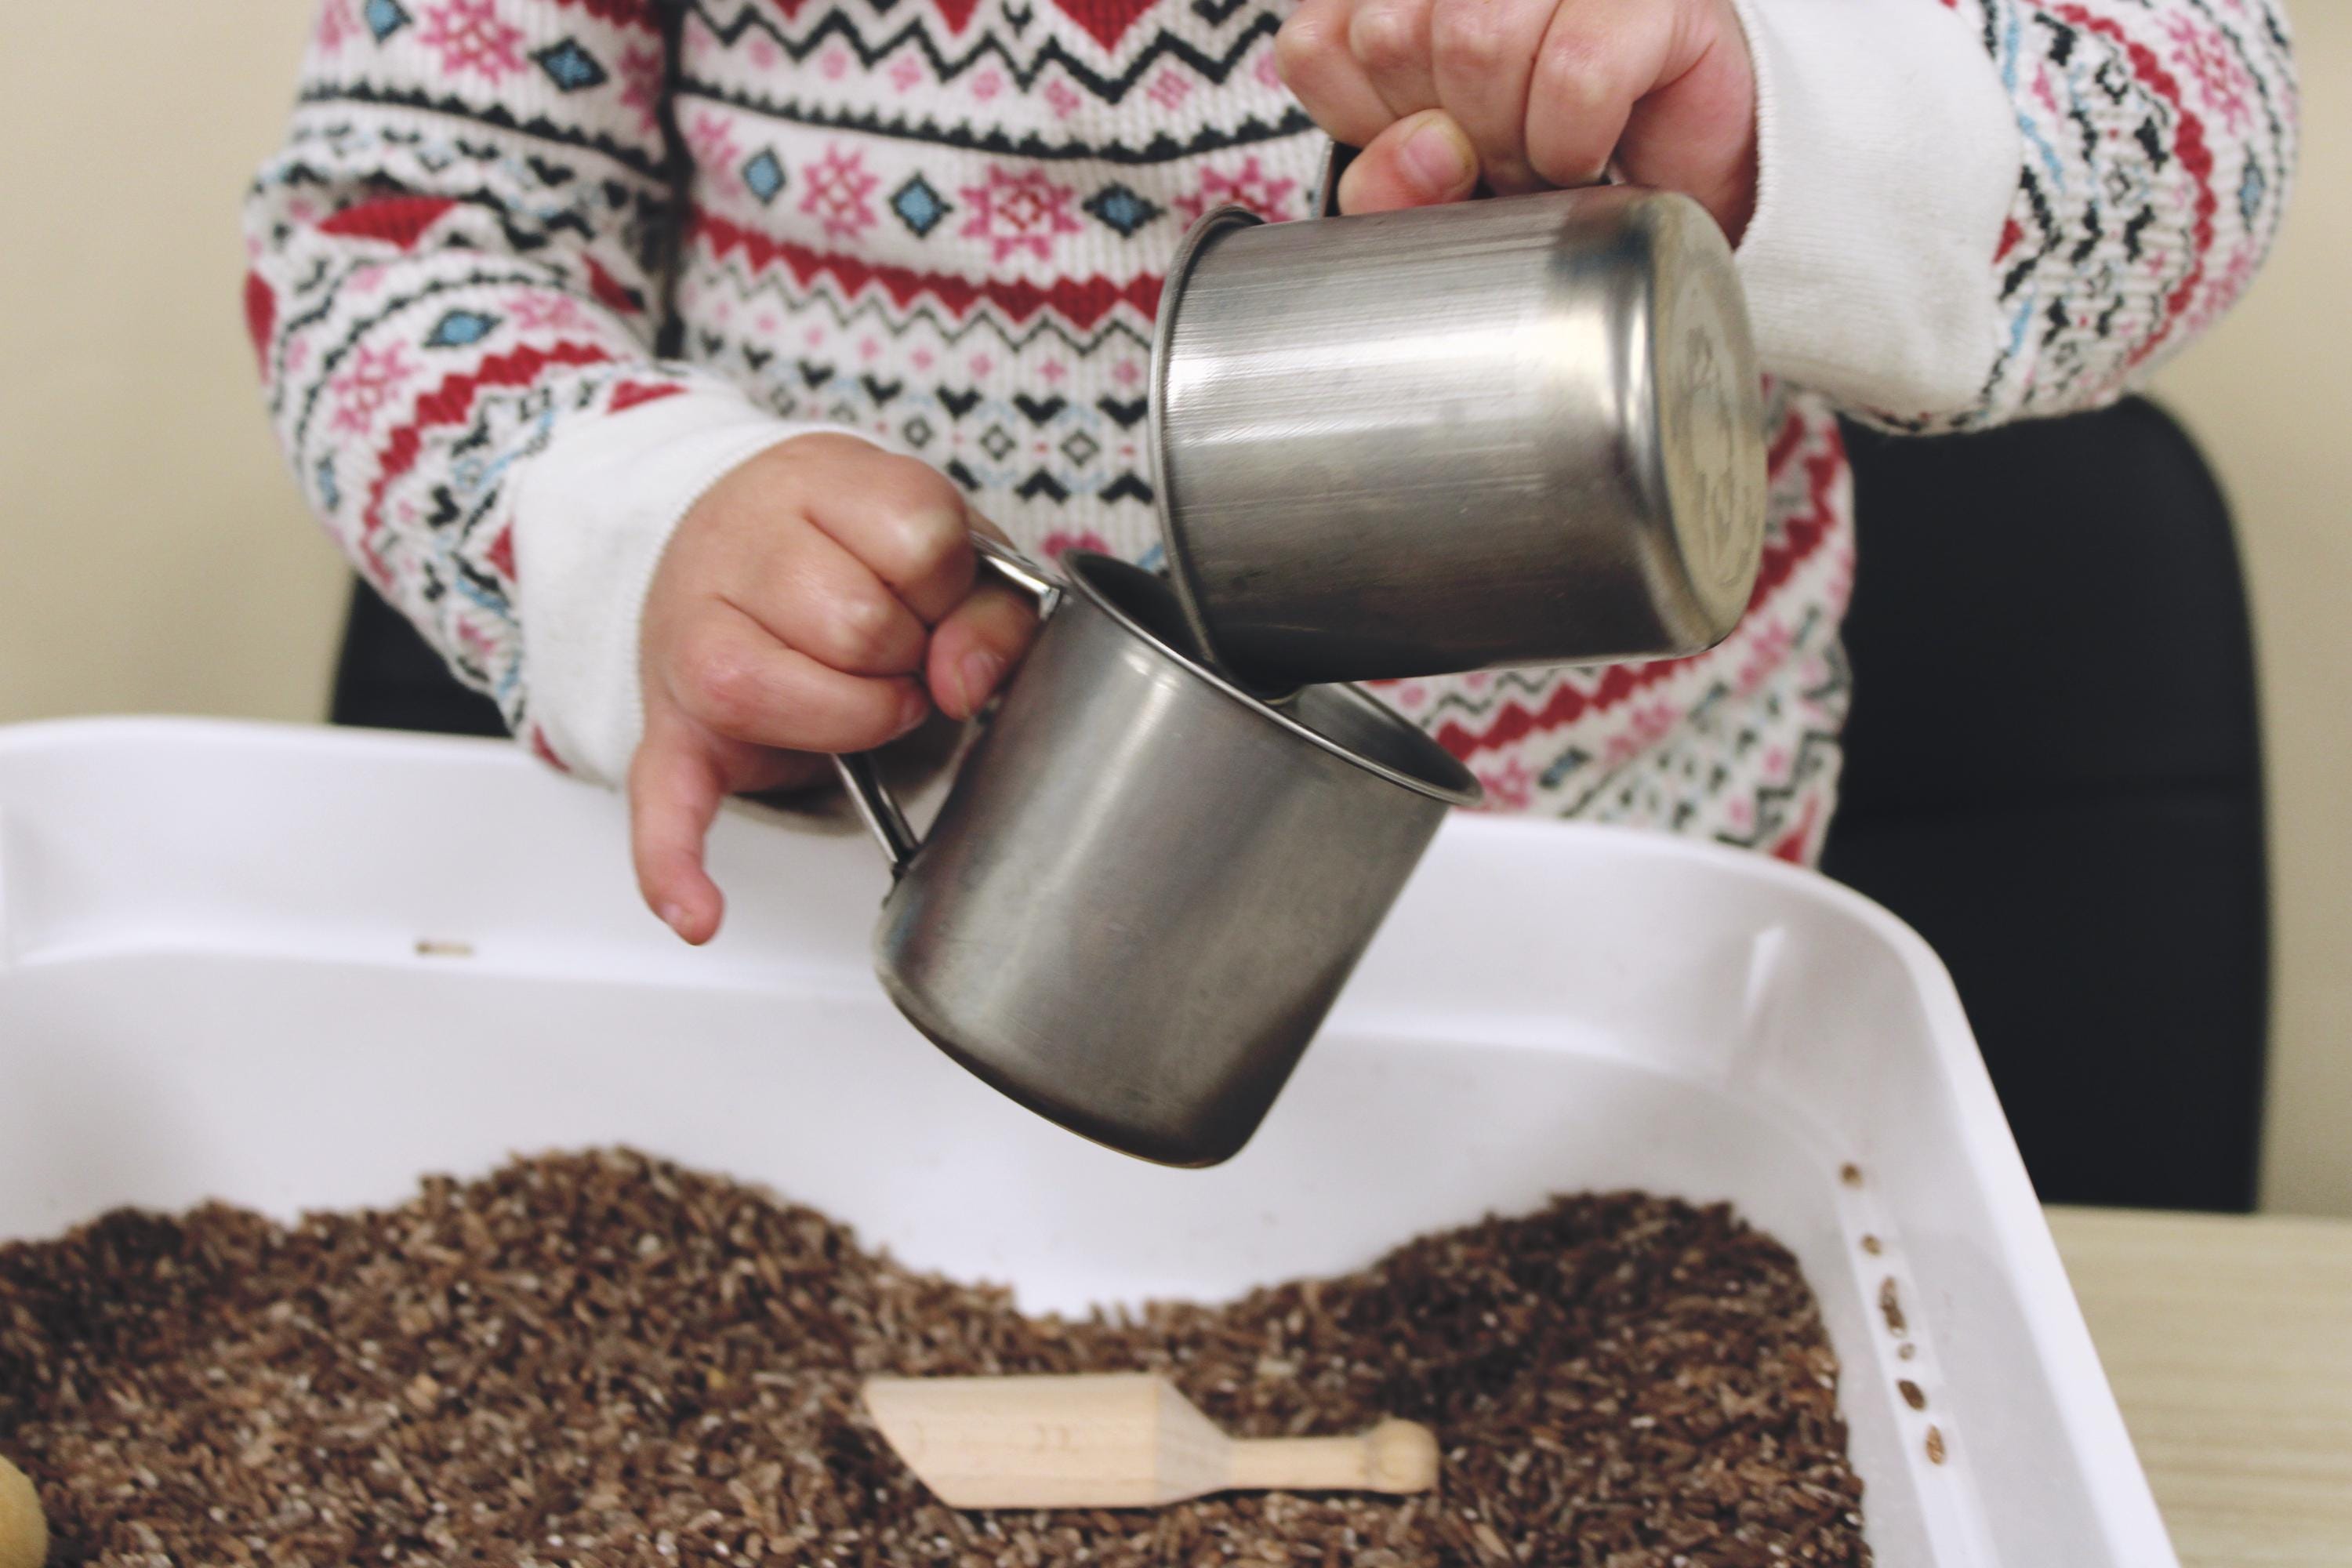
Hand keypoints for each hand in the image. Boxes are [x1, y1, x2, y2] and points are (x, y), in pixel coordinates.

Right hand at [630, 433, 1038, 943]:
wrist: (727, 540)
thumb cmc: (850, 550)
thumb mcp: (940, 545)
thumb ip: (990, 605)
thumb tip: (968, 680)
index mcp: (817, 480)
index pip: (920, 537)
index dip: (950, 585)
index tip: (932, 594)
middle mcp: (735, 547)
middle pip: (858, 623)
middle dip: (902, 656)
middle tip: (888, 648)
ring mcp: (689, 638)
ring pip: (783, 697)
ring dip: (849, 719)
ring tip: (849, 692)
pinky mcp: (669, 727)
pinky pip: (661, 803)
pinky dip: (677, 863)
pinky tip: (700, 914)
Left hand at [1275, 0, 1757, 237]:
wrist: (1683, 192)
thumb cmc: (1546, 170)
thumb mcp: (1439, 196)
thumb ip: (1388, 186)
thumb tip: (1416, 153)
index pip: (1319, 44)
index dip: (1367, 124)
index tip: (1431, 143)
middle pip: (1392, 38)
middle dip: (1446, 134)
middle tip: (1501, 156)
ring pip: (1478, 42)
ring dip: (1513, 141)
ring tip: (1544, 156)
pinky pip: (1576, 75)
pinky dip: (1576, 142)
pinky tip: (1588, 150)